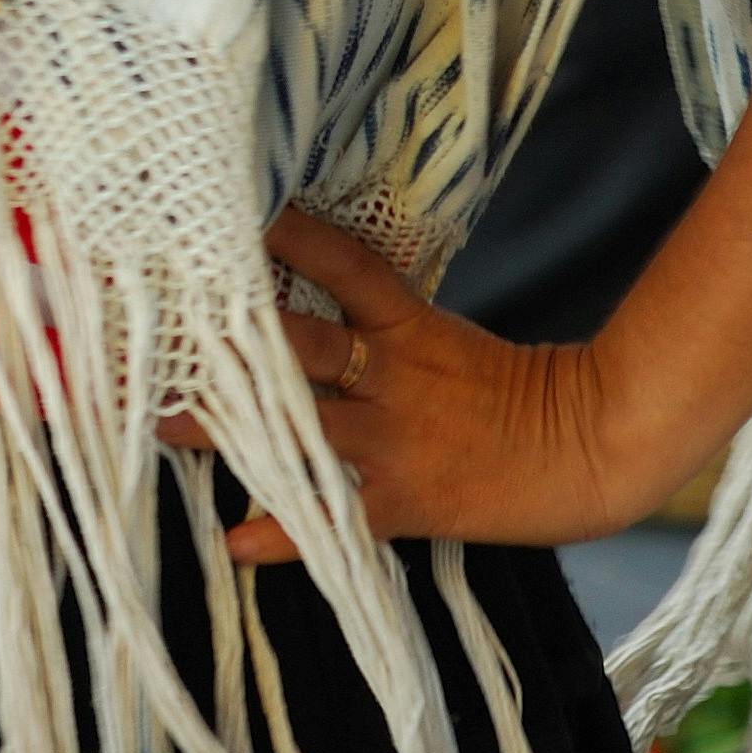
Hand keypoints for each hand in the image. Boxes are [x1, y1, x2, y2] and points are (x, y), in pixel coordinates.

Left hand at [179, 211, 635, 562]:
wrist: (590, 445)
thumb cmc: (516, 390)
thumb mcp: (447, 337)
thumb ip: (383, 325)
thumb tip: (314, 304)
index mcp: (408, 323)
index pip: (342, 263)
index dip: (291, 235)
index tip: (231, 212)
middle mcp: (393, 372)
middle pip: (300, 344)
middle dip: (229, 339)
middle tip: (162, 327)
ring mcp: (397, 437)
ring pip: (300, 426)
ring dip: (228, 430)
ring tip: (163, 425)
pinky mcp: (408, 500)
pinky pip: (334, 517)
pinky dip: (283, 532)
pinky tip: (236, 540)